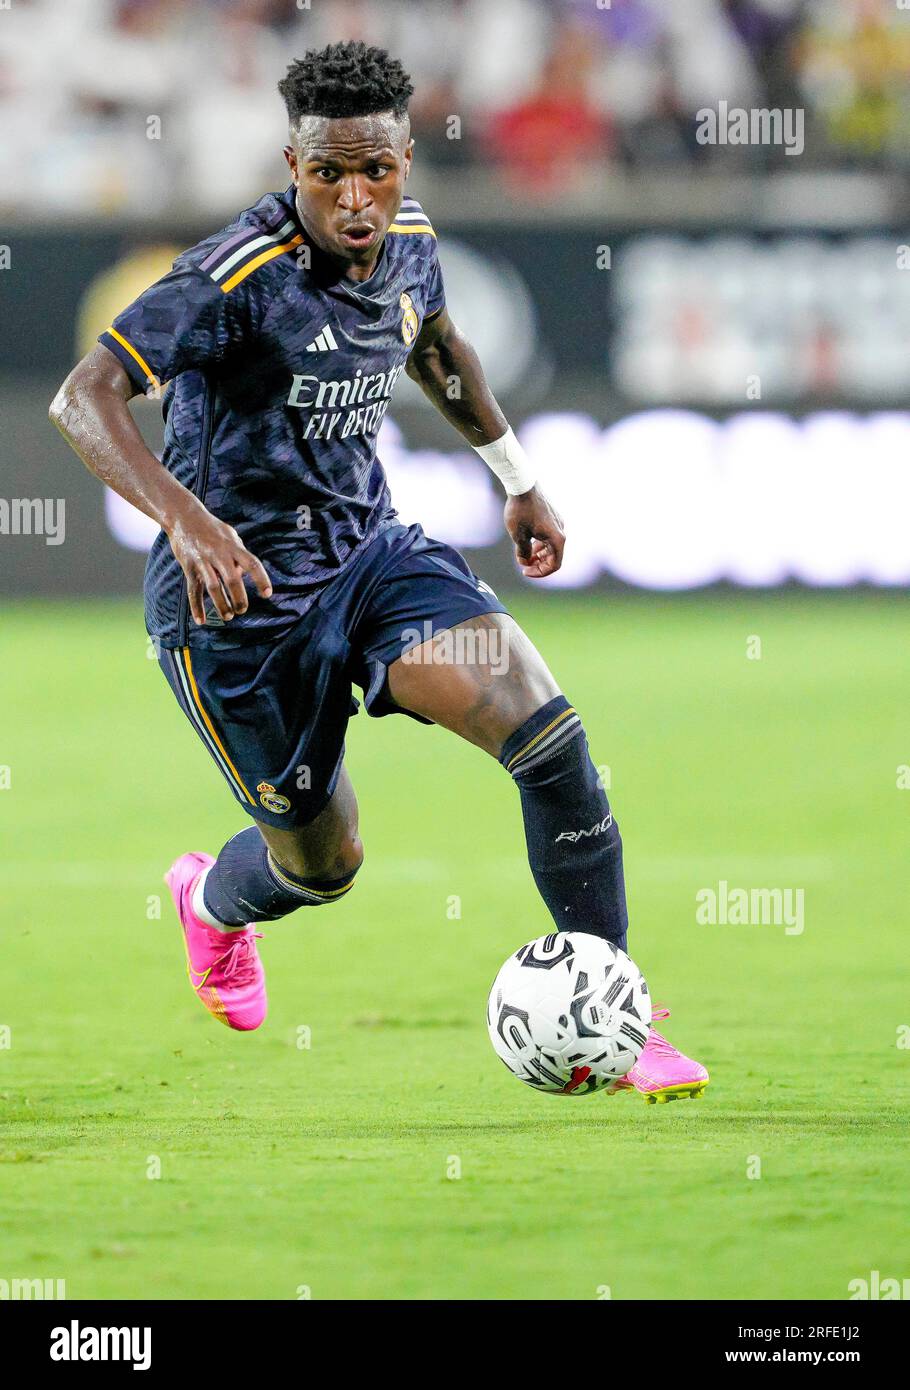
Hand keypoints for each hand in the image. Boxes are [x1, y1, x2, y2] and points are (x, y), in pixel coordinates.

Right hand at [166, 503, 271, 624]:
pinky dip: (196, 607)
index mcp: (233, 546)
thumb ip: (238, 554)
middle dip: (239, 598)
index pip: (252, 564)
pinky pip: (194, 590)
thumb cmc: (212, 528)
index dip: (261, 579)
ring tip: (228, 616)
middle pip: (232, 580)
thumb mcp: (230, 536)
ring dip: (222, 605)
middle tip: (242, 610)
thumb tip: (242, 575)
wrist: (183, 516)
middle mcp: (219, 554)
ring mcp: (203, 561)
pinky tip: (201, 620)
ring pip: (213, 588)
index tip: (267, 594)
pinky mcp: (189, 567)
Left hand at [503, 486, 564, 578]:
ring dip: (539, 553)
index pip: (554, 565)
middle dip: (539, 563)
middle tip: (524, 565)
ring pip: (552, 545)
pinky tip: (528, 540)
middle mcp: (561, 530)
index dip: (540, 572)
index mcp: (556, 538)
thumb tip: (525, 562)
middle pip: (554, 556)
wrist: (523, 485)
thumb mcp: (518, 536)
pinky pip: (550, 535)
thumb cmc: (520, 510)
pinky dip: (541, 542)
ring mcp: (558, 522)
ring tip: (524, 554)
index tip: (525, 571)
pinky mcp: (553, 516)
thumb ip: (523, 553)